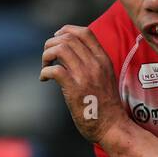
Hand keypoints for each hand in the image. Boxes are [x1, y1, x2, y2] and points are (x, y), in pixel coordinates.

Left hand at [39, 25, 124, 144]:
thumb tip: (70, 54)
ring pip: (60, 49)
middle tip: (47, 57)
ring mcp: (85, 76)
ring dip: (46, 55)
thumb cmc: (106, 105)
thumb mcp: (106, 77)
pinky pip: (54, 70)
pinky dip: (44, 72)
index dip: (66, 30)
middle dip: (51, 44)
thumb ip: (93, 64)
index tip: (57, 38)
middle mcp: (95, 64)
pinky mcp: (75, 89)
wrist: (113, 126)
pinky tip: (44, 79)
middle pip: (68, 38)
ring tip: (45, 66)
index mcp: (103, 60)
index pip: (84, 32)